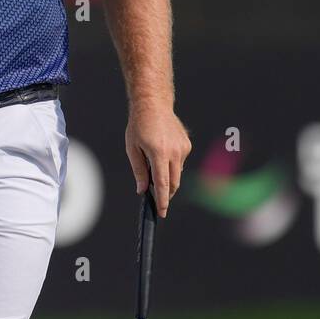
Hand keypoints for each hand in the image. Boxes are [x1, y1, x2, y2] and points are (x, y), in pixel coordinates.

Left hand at [125, 103, 191, 217]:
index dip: (163, 200)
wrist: (153, 105)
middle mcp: (174, 151)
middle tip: (159, 200)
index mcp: (159, 153)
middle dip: (168, 194)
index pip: (163, 183)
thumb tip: (142, 190)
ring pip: (177, 173)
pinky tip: (162, 153)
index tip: (162, 212)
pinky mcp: (187, 145)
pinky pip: (180, 162)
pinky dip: (172, 164)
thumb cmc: (138, 126)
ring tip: (155, 165)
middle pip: (174, 182)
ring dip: (168, 177)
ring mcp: (183, 148)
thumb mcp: (132, 149)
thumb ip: (139, 171)